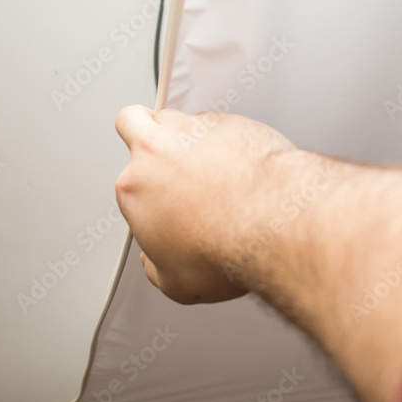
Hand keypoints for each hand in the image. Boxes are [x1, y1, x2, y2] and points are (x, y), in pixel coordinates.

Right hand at [114, 105, 296, 303]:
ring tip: (209, 164)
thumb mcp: (176, 283)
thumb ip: (155, 265)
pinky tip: (241, 164)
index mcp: (134, 188)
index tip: (163, 211)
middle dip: (142, 134)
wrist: (273, 224)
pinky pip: (224, 122)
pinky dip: (230, 139)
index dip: (145, 196)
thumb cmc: (225, 249)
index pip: (128, 183)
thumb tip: (156, 262)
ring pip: (179, 118)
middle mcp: (156, 152)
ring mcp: (194, 131)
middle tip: (162, 158)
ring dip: (188, 137)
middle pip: (133, 122)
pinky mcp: (231, 120)